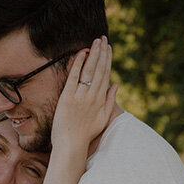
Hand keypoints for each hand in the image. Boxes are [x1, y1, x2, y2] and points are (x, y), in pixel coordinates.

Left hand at [51, 36, 116, 154]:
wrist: (71, 144)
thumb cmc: (86, 133)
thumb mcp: (103, 118)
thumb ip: (110, 101)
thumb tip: (115, 85)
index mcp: (101, 100)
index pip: (106, 75)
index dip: (107, 60)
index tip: (109, 48)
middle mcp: (92, 96)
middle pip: (98, 70)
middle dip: (102, 52)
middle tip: (103, 38)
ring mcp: (80, 96)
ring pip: (89, 71)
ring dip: (93, 54)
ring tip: (95, 42)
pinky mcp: (67, 97)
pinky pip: (74, 77)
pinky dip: (77, 65)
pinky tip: (81, 53)